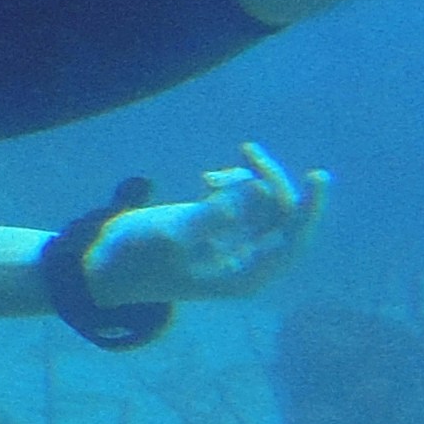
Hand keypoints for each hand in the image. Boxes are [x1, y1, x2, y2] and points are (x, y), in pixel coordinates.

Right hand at [83, 142, 331, 307]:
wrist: (105, 266)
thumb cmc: (136, 259)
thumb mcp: (172, 235)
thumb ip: (215, 213)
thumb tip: (252, 190)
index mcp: (246, 274)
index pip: (292, 239)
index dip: (309, 208)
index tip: (319, 176)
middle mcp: (248, 260)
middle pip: (280, 215)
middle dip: (268, 180)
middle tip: (247, 148)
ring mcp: (234, 242)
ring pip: (262, 202)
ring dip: (244, 180)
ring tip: (210, 177)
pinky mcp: (218, 227)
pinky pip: (243, 199)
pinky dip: (230, 184)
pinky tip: (207, 180)